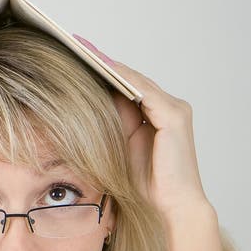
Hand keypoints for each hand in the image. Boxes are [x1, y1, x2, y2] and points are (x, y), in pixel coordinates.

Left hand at [73, 35, 211, 222]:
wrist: (172, 208)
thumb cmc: (148, 185)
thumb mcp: (122, 147)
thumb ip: (114, 123)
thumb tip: (89, 101)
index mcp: (159, 115)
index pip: (129, 87)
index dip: (104, 71)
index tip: (78, 55)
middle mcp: (170, 107)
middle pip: (132, 79)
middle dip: (103, 62)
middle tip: (75, 42)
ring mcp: (175, 110)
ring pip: (137, 81)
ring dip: (110, 65)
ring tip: (83, 49)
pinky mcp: (174, 117)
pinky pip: (144, 92)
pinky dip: (123, 79)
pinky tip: (102, 68)